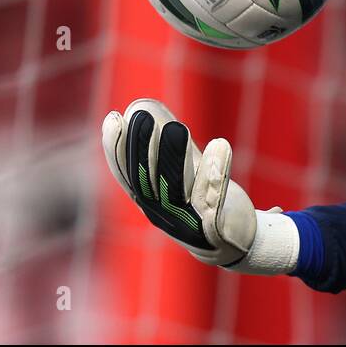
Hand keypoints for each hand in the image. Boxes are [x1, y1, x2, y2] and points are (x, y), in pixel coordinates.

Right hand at [102, 98, 298, 274]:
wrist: (232, 242)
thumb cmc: (200, 200)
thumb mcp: (181, 171)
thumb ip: (166, 143)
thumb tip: (142, 105)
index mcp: (149, 200)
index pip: (127, 174)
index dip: (116, 149)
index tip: (113, 118)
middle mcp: (162, 214)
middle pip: (148, 181)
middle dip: (141, 148)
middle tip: (141, 116)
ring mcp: (187, 224)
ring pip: (176, 191)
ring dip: (175, 158)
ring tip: (177, 127)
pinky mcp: (215, 230)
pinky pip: (213, 202)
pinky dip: (215, 173)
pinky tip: (220, 144)